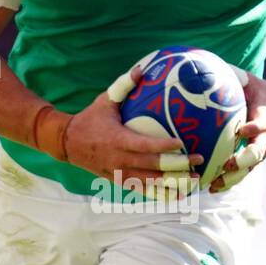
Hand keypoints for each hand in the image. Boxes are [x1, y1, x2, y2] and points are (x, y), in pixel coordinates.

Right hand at [64, 54, 203, 185]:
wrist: (67, 143)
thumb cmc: (90, 119)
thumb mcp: (104, 101)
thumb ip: (123, 86)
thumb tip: (142, 69)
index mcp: (118, 140)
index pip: (145, 146)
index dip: (163, 146)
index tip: (182, 143)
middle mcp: (120, 160)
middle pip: (153, 167)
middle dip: (177, 166)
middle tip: (198, 162)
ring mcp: (119, 173)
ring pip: (150, 183)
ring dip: (173, 183)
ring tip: (194, 182)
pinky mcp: (118, 182)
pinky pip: (142, 190)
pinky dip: (160, 194)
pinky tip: (178, 195)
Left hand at [208, 67, 265, 193]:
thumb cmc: (261, 90)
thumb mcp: (249, 79)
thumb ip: (231, 75)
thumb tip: (202, 63)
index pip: (262, 123)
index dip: (254, 127)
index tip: (241, 129)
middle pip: (258, 154)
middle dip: (243, 161)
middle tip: (226, 165)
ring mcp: (262, 151)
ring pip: (249, 169)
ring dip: (232, 178)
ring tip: (212, 186)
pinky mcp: (256, 159)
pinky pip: (242, 173)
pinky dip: (227, 181)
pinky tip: (207, 187)